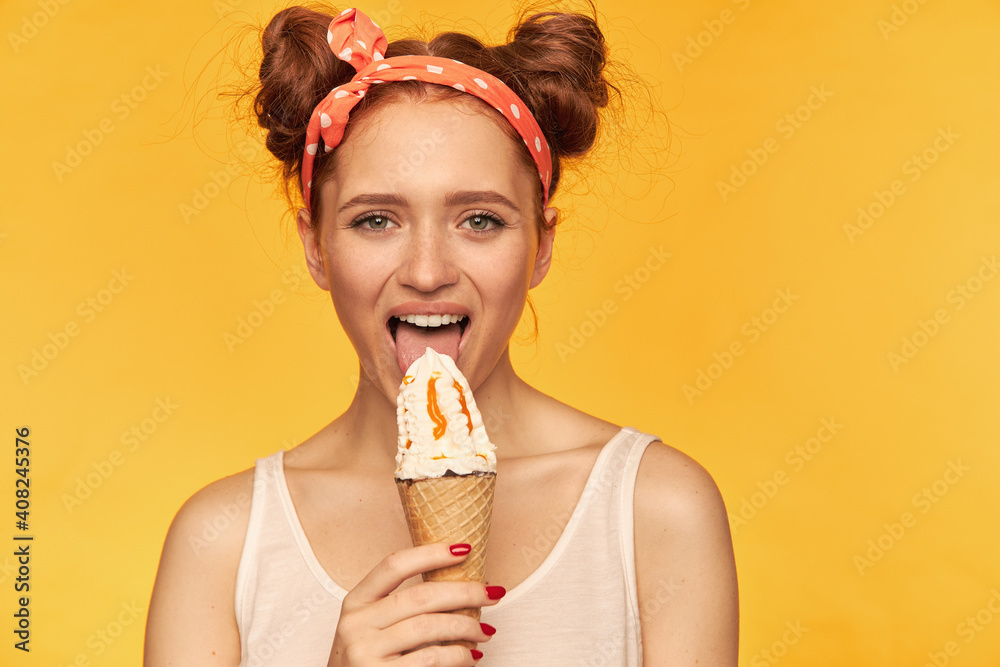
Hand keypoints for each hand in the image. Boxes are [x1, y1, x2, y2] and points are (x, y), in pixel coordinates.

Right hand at [327, 542, 502, 665]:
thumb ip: (399, 607)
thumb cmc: (368, 661)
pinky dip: (458, 656)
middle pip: (420, 595)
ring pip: (429, 627)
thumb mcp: (371, 627)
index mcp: (355, 602)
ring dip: (466, 627)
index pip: (394, 565)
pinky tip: (470, 657)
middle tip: (493, 593)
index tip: (464, 549)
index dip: (431, 553)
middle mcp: (356, 624)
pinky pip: (431, 658)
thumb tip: (459, 585)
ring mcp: (365, 651)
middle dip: (465, 592)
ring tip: (484, 631)